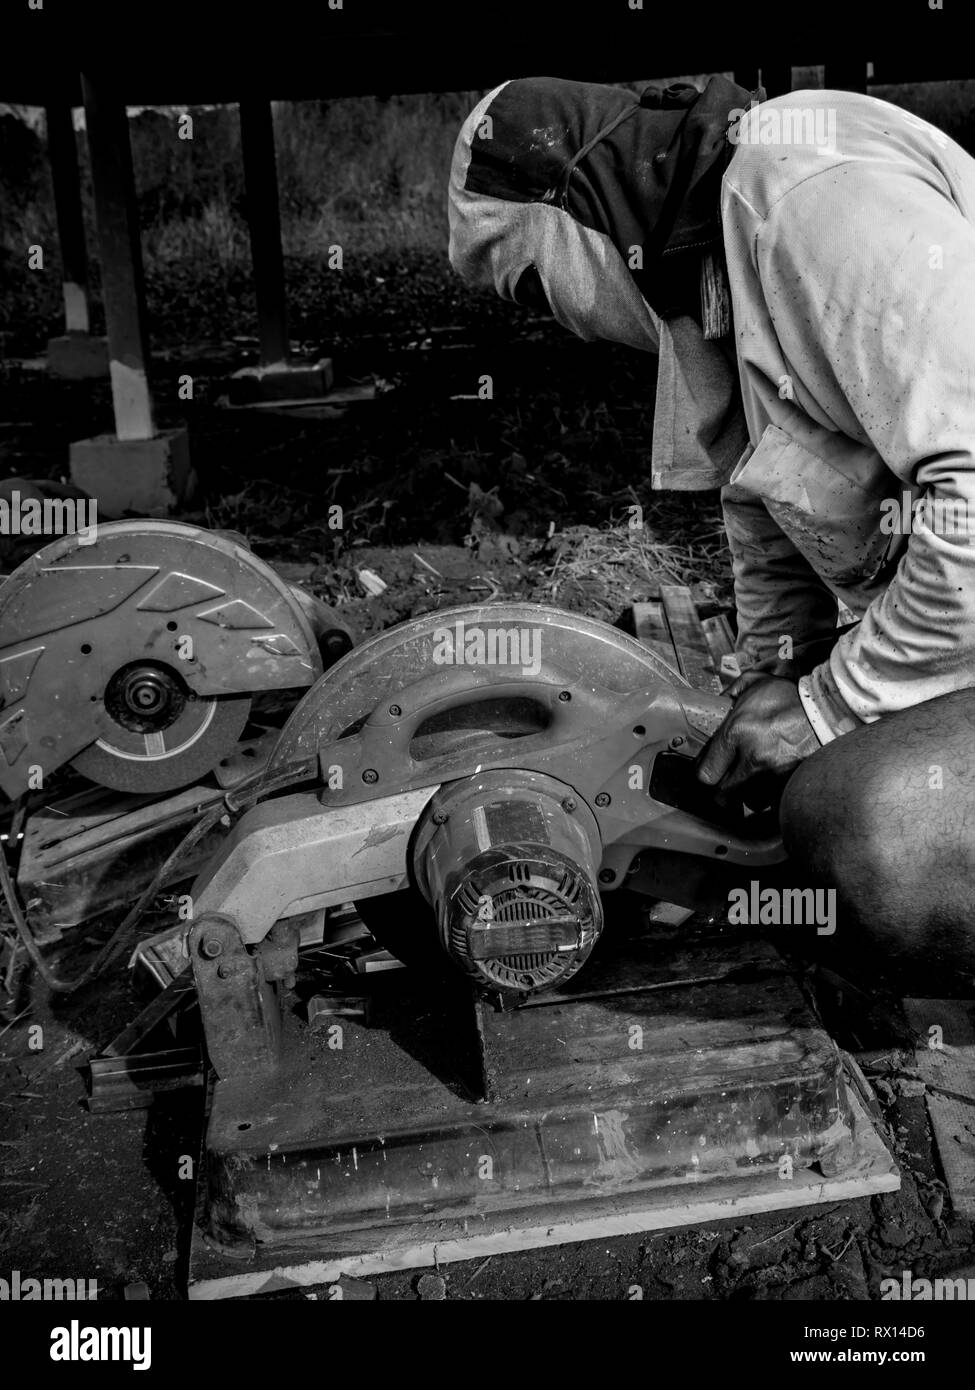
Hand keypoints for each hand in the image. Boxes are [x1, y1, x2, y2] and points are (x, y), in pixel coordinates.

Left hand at [697, 676, 819, 808]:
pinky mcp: (793, 785)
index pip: (705, 773)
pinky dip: (772, 797)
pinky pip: (773, 803)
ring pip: (749, 802)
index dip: (707, 773)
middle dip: (723, 791)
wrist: (830, 710)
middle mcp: (753, 758)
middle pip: (723, 797)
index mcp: (737, 732)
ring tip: (756, 778)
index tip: (712, 770)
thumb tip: (715, 706)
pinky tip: (774, 782)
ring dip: (750, 794)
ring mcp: (775, 776)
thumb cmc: (791, 697)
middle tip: (728, 781)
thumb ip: (729, 695)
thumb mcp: (755, 683)